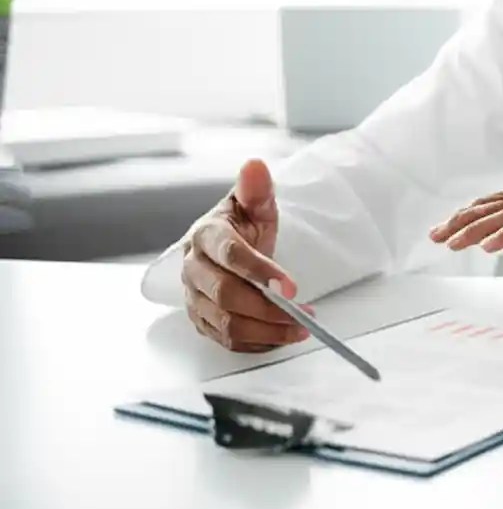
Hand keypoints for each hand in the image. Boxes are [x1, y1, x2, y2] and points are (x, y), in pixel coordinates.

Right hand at [180, 160, 310, 351]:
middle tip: (303, 314)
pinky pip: (227, 340)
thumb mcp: (255, 205)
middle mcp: (193, 268)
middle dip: (269, 309)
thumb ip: (257, 190)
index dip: (260, 271)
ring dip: (267, 330)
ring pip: (226, 323)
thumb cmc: (243, 226)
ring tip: (300, 328)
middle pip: (226, 295)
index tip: (292, 286)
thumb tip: (255, 166)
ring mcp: (194, 297)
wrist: (228, 248)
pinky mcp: (201, 320)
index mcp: (206, 235)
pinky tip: (282, 336)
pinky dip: (257, 343)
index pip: (230, 255)